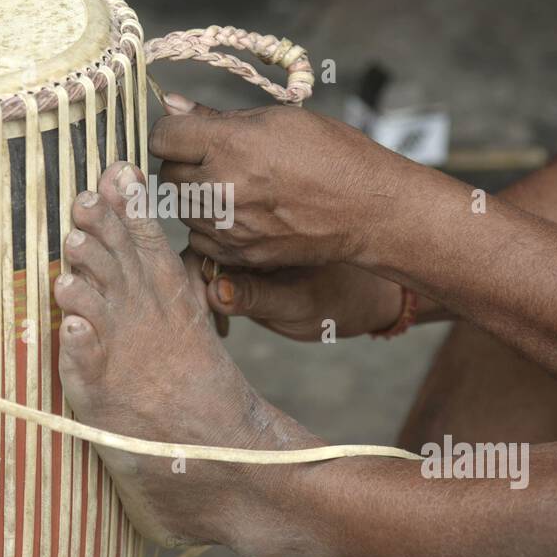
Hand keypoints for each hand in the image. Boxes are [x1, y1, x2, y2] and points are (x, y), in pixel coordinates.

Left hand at [149, 95, 399, 269]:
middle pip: (168, 175)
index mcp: (230, 146)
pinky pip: (200, 239)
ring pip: (182, 209)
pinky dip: (211, 227)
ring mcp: (229, 226)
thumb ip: (216, 116)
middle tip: (213, 159)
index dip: (172, 132)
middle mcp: (223, 188)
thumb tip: (172, 105)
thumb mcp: (276, 119)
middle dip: (184, 164)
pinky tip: (238, 213)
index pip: (162, 137)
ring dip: (196, 196)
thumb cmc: (330, 154)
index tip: (184, 133)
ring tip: (231, 186)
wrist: (368, 208)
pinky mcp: (239, 254)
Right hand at [190, 250, 409, 340]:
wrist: (368, 300)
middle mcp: (248, 233)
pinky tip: (223, 328)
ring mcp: (245, 251)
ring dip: (198, 294)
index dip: (193, 271)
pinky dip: (211, 302)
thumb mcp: (300, 301)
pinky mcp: (245, 271)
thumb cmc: (342, 297)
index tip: (193, 305)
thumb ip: (257, 297)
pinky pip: (215, 281)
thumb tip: (214, 293)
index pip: (207, 237)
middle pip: (197, 246)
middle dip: (187, 281)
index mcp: (260, 227)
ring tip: (211, 328)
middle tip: (197, 320)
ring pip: (202, 264)